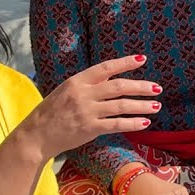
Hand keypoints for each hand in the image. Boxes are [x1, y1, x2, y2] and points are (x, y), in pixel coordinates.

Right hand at [21, 55, 160, 158]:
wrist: (36, 135)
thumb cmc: (51, 113)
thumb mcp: (66, 91)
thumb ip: (87, 86)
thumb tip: (110, 81)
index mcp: (77, 81)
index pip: (106, 67)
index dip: (125, 63)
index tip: (142, 59)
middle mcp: (83, 94)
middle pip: (119, 86)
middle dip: (141, 87)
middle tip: (157, 88)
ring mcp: (87, 111)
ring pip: (121, 105)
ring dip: (142, 105)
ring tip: (156, 106)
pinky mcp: (89, 128)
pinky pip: (116, 124)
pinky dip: (132, 123)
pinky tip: (145, 122)